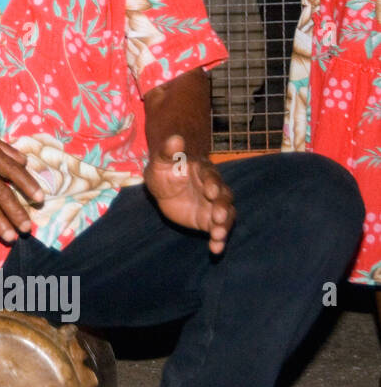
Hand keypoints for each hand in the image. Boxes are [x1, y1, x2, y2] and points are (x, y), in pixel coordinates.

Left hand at [144, 134, 234, 254]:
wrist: (165, 185)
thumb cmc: (164, 168)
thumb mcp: (161, 160)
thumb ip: (168, 151)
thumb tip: (175, 137)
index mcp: (203, 171)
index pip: (210, 176)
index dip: (212, 183)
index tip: (210, 191)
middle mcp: (214, 188)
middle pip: (223, 196)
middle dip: (222, 206)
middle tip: (218, 216)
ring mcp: (214, 205)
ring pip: (225, 215)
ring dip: (224, 226)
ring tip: (218, 236)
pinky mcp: (209, 220)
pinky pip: (218, 230)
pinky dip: (218, 239)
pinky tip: (215, 249)